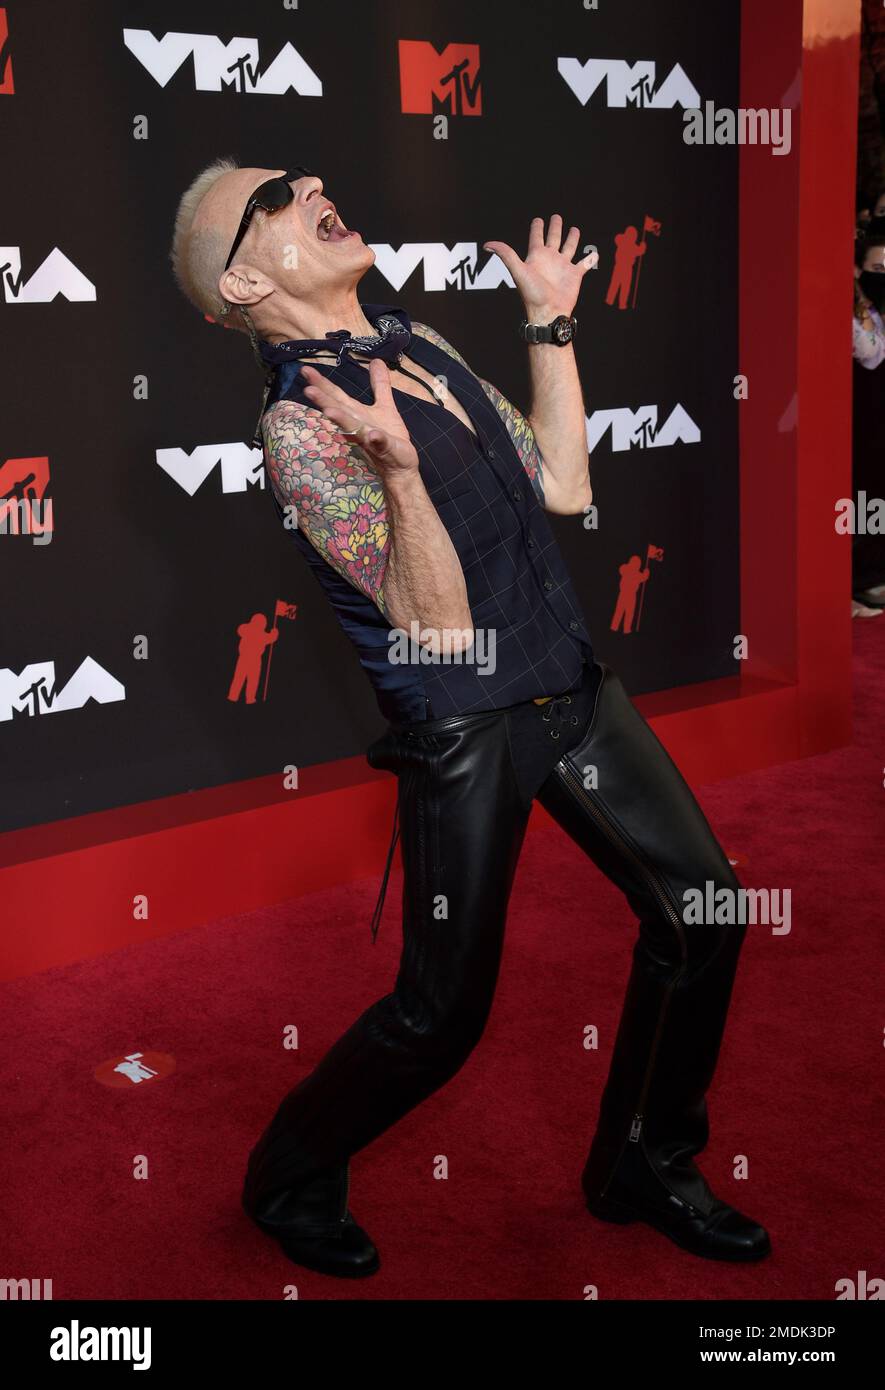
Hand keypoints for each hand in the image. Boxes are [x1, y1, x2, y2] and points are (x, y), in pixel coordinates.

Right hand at [300, 359, 419, 473]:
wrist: (400, 464)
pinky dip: (375, 438)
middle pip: (338, 410)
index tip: (306, 370)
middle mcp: (358, 424)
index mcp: (356, 413)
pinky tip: (372, 434)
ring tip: (329, 411)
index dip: (322, 383)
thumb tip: (376, 360)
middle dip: (324, 400)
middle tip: (308, 389)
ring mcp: (369, 438)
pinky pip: (379, 443)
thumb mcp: (385, 406)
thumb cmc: (389, 436)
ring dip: (341, 420)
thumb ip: (380, 385)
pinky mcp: (385, 449)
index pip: (336, 396)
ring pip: (353, 428)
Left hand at [483, 214, 596, 320]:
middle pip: (553, 238)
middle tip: (556, 217)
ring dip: (572, 239)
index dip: (537, 227)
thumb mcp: (518, 271)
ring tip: (574, 230)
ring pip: (569, 247)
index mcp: (537, 257)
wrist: (548, 312)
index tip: (538, 219)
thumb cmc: (532, 294)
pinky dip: (590, 259)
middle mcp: (550, 259)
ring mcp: (563, 267)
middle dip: (555, 227)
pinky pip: (584, 264)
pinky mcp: (575, 275)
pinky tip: (594, 254)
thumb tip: (487, 245)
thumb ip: (506, 255)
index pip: (536, 237)